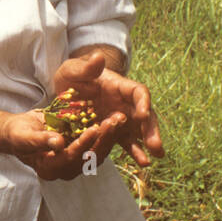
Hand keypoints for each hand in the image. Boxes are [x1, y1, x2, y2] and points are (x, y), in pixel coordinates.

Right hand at [0, 108, 124, 179]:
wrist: (20, 132)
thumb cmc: (18, 134)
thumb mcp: (23, 135)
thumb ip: (39, 140)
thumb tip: (57, 143)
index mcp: (49, 169)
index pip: (69, 158)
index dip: (82, 144)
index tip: (94, 129)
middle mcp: (65, 170)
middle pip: (88, 158)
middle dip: (103, 139)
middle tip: (114, 121)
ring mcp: (75, 163)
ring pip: (97, 153)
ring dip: (109, 136)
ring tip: (119, 118)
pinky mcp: (82, 153)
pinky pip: (98, 146)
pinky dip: (107, 134)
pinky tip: (115, 120)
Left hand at [52, 51, 163, 167]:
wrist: (65, 91)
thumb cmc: (71, 76)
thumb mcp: (72, 70)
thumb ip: (85, 67)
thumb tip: (98, 57)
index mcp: (119, 85)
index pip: (137, 92)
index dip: (143, 102)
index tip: (144, 113)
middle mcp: (125, 102)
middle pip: (144, 114)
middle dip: (150, 130)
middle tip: (155, 145)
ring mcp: (121, 118)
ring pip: (139, 130)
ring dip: (147, 144)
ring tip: (153, 158)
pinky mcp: (114, 131)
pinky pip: (126, 142)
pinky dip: (135, 152)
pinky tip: (142, 163)